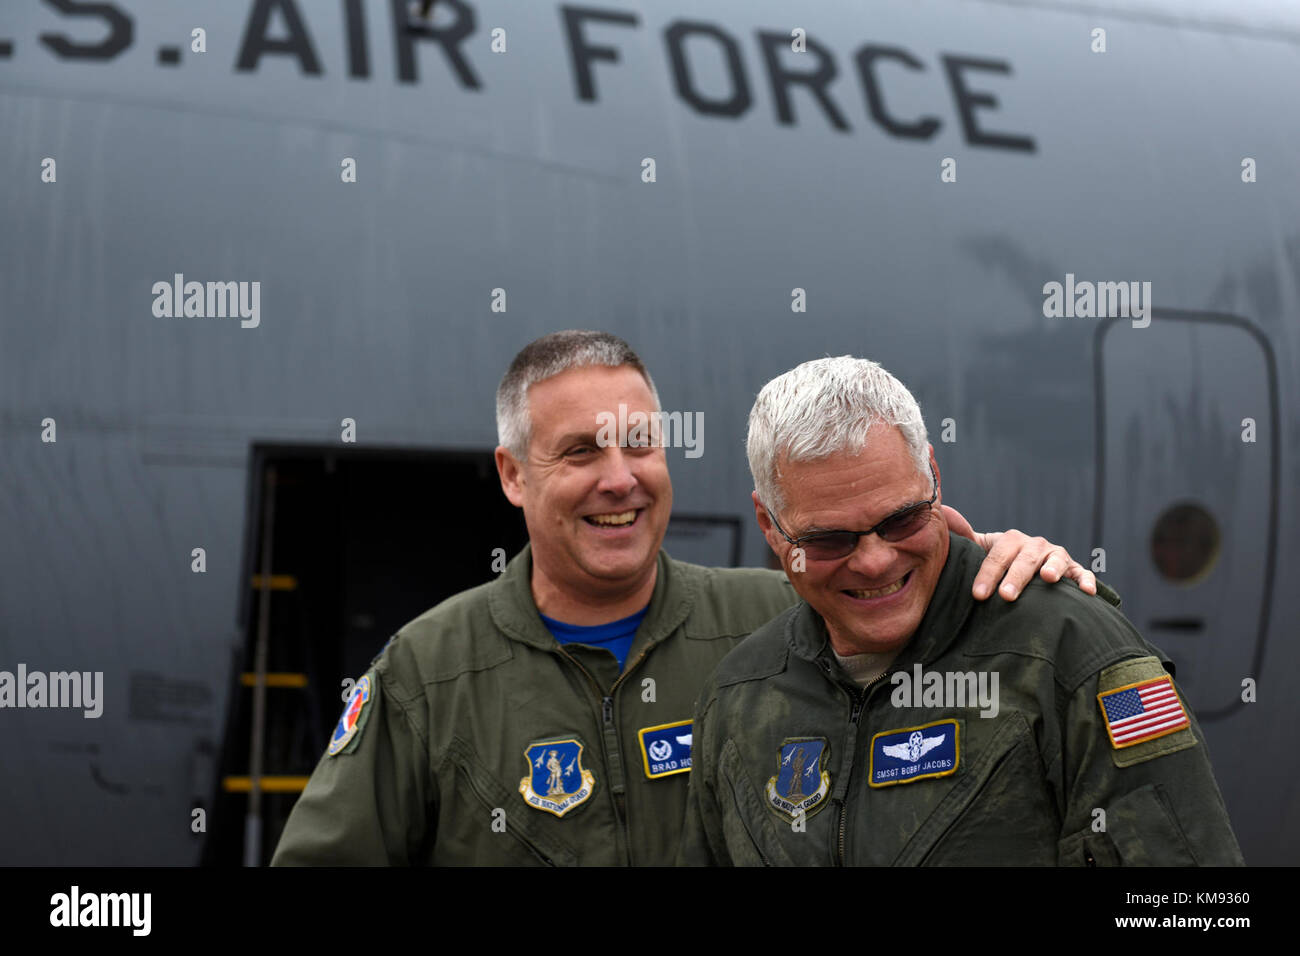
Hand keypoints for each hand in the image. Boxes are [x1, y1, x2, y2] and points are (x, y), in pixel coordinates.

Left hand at [941, 504, 1097, 600]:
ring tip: (1048, 579)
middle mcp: (1035, 546)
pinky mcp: (1074, 571)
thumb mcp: (980, 549)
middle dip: (1015, 576)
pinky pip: (1082, 573)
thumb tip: (942, 511)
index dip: (987, 573)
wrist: (1026, 568)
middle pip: (1025, 559)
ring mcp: (1056, 557)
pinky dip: (1086, 580)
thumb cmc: (999, 563)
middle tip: (1006, 596)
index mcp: (1011, 541)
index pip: (997, 555)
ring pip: (1056, 561)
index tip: (978, 594)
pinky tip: (1086, 592)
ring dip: (1053, 569)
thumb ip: (964, 535)